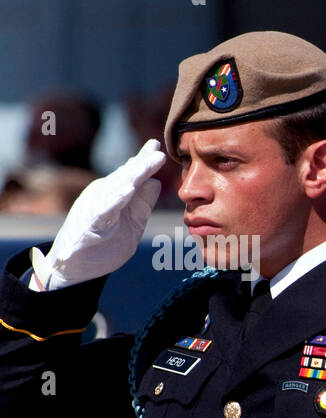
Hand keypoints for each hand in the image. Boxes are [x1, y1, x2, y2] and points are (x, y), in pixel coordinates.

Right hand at [30, 139, 165, 290]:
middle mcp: (102, 197)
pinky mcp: (90, 225)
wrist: (73, 267)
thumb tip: (155, 182)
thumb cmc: (104, 244)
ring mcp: (94, 209)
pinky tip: (127, 190)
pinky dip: (115, 200)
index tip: (156, 147)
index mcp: (113, 195)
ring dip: (131, 175)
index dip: (143, 162)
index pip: (130, 176)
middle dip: (141, 163)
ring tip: (146, 163)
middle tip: (156, 149)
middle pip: (125, 177)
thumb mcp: (132, 224)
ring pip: (115, 189)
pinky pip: (103, 210)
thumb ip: (142, 205)